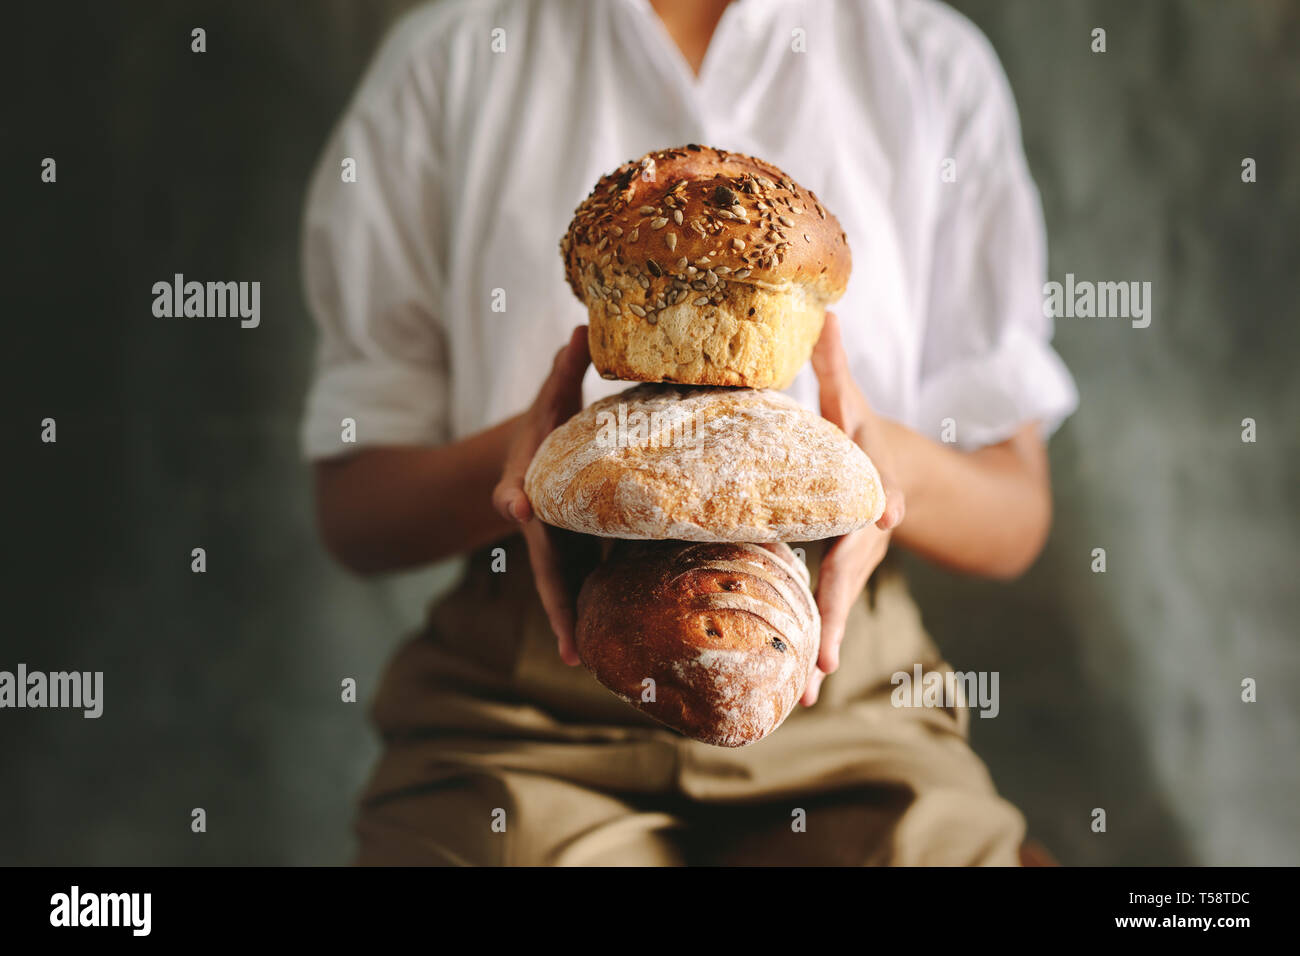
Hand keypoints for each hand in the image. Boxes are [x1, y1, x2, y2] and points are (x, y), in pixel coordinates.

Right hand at [492, 326, 599, 665]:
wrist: (533, 463)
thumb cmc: (545, 432)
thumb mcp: (548, 403)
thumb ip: (562, 373)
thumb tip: (582, 328)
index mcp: (529, 482)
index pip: (520, 487)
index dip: (517, 495)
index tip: (514, 505)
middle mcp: (536, 521)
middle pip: (541, 559)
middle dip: (550, 594)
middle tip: (561, 633)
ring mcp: (552, 547)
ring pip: (557, 587)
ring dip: (565, 621)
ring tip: (578, 658)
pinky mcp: (571, 559)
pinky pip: (576, 589)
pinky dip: (581, 617)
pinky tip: (591, 654)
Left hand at [801, 311, 905, 705]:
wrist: (889, 478)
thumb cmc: (855, 437)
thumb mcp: (849, 403)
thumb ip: (834, 367)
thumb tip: (824, 312)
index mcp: (868, 484)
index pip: (879, 491)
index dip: (883, 500)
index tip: (886, 516)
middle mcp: (866, 531)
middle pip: (853, 568)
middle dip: (838, 605)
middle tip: (826, 649)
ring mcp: (855, 562)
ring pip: (838, 606)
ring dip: (824, 645)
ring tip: (806, 690)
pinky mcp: (838, 580)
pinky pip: (825, 616)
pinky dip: (815, 649)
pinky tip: (799, 692)